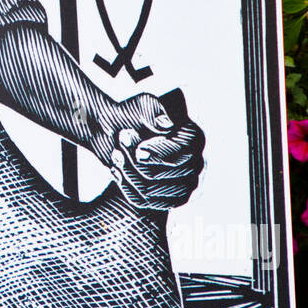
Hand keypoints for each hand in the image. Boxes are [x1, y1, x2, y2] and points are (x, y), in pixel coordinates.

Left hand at [103, 92, 204, 210]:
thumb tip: (166, 125)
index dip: (159, 154)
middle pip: (164, 175)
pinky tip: (116, 171)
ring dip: (127, 172)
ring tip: (116, 155)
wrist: (112, 131)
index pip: (183, 155)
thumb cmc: (130, 114)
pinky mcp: (166, 200)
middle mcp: (195, 163)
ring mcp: (183, 185)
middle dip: (135, 161)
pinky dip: (125, 187)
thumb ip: (152, 111)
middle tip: (120, 141)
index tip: (139, 149)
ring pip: (150, 190)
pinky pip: (143, 202)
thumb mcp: (139, 105)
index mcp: (194, 139)